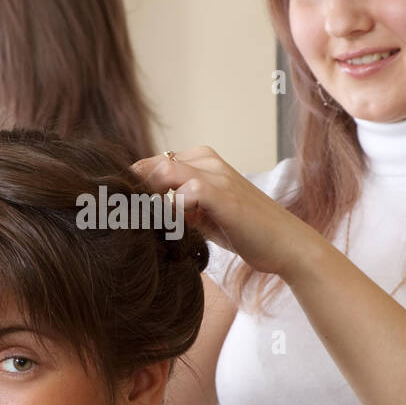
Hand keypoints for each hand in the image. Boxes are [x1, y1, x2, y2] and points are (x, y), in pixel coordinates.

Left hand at [130, 147, 314, 278]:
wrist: (286, 244)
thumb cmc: (244, 231)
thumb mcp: (202, 215)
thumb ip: (176, 208)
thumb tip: (140, 215)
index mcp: (200, 160)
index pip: (150, 165)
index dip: (131, 189)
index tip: (119, 214)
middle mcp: (207, 160)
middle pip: (150, 166)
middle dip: (132, 194)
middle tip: (124, 223)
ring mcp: (216, 175)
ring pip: (163, 172)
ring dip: (148, 200)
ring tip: (142, 227)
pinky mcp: (224, 194)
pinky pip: (185, 192)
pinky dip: (170, 210)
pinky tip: (169, 232)